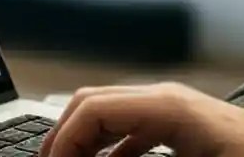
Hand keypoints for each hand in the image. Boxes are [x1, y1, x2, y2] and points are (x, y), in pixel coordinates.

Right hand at [39, 83, 243, 156]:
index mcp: (163, 106)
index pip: (91, 110)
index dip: (63, 140)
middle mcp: (162, 98)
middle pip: (91, 103)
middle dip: (63, 135)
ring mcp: (171, 107)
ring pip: (108, 114)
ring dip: (84, 140)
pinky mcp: (180, 122)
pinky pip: (129, 127)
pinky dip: (108, 147)